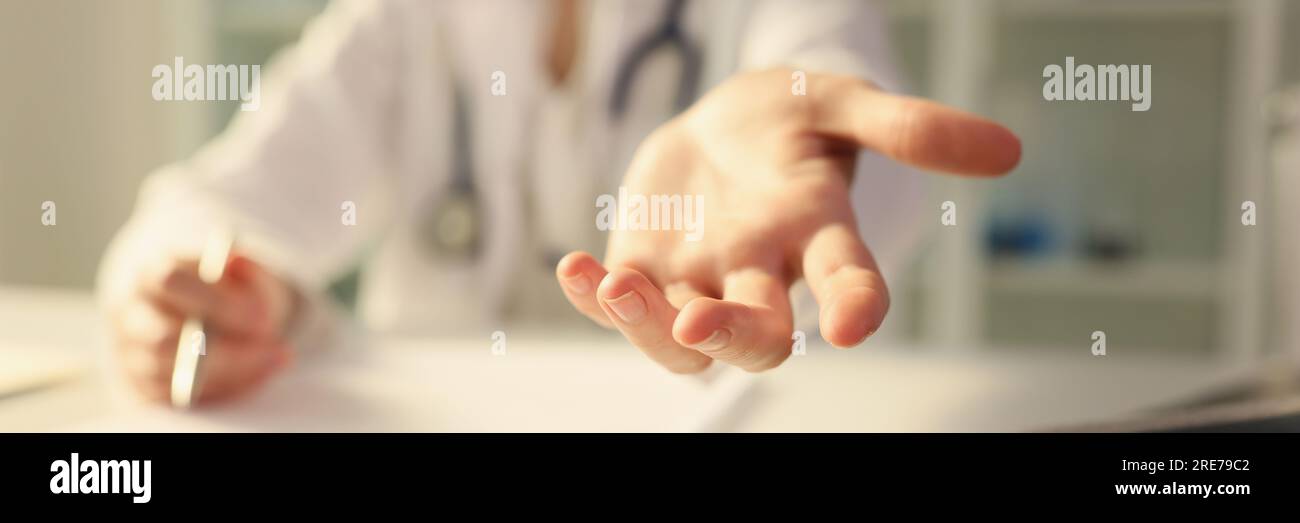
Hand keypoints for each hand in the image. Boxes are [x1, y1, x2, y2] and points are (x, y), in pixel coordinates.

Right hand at [109, 253, 295, 403]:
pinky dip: (227, 387)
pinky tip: (260, 372)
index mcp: (152, 276)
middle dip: (226, 349)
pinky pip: (184, 397)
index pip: (168, 282)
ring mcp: (134, 355)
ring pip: (175, 374)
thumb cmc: (234, 292)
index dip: (215, 301)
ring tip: (277, 358)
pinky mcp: (147, 388)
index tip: (262, 317)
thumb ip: (247, 270)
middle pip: (163, 339)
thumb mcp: (248, 275)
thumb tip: (237, 262)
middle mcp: (132, 316)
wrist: (223, 320)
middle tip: (277, 350)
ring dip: (234, 370)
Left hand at [556, 69, 1019, 372]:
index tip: (853, 327)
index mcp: (818, 233)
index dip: (855, 308)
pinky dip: (594, 299)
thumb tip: (1007, 147)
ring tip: (617, 283)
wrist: (725, 124)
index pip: (850, 282)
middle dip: (734, 336)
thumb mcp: (845, 104)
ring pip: (681, 339)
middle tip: (704, 320)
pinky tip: (573, 271)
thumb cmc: (793, 118)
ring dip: (650, 326)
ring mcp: (699, 275)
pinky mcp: (645, 263)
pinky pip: (618, 302)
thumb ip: (909, 125)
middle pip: (758, 336)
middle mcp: (761, 271)